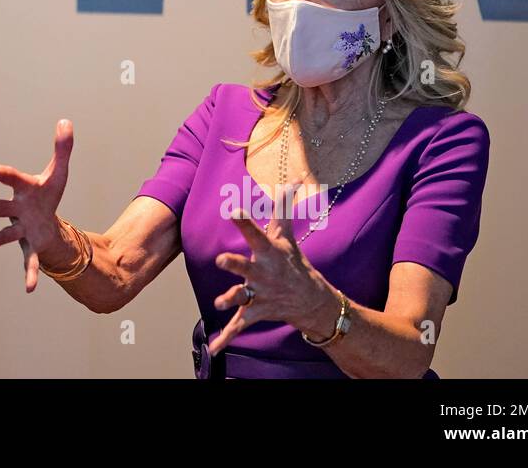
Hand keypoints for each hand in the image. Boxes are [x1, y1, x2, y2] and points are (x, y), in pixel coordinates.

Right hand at [0, 119, 74, 292]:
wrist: (43, 220)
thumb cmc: (46, 195)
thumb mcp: (58, 172)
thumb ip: (62, 148)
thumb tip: (66, 122)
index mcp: (24, 189)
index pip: (12, 179)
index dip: (1, 174)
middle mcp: (17, 209)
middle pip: (2, 208)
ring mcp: (21, 229)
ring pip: (7, 233)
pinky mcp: (29, 246)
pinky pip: (29, 261)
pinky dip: (29, 274)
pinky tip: (29, 288)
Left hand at [206, 196, 340, 355]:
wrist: (313, 301)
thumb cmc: (293, 263)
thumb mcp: (286, 235)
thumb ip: (283, 207)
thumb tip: (295, 179)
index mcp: (268, 253)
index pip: (256, 233)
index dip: (245, 221)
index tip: (233, 209)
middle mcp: (263, 273)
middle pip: (247, 266)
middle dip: (235, 264)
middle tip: (221, 259)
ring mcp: (260, 294)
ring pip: (243, 296)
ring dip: (230, 299)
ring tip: (218, 303)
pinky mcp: (256, 312)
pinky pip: (239, 326)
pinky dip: (226, 338)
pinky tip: (214, 348)